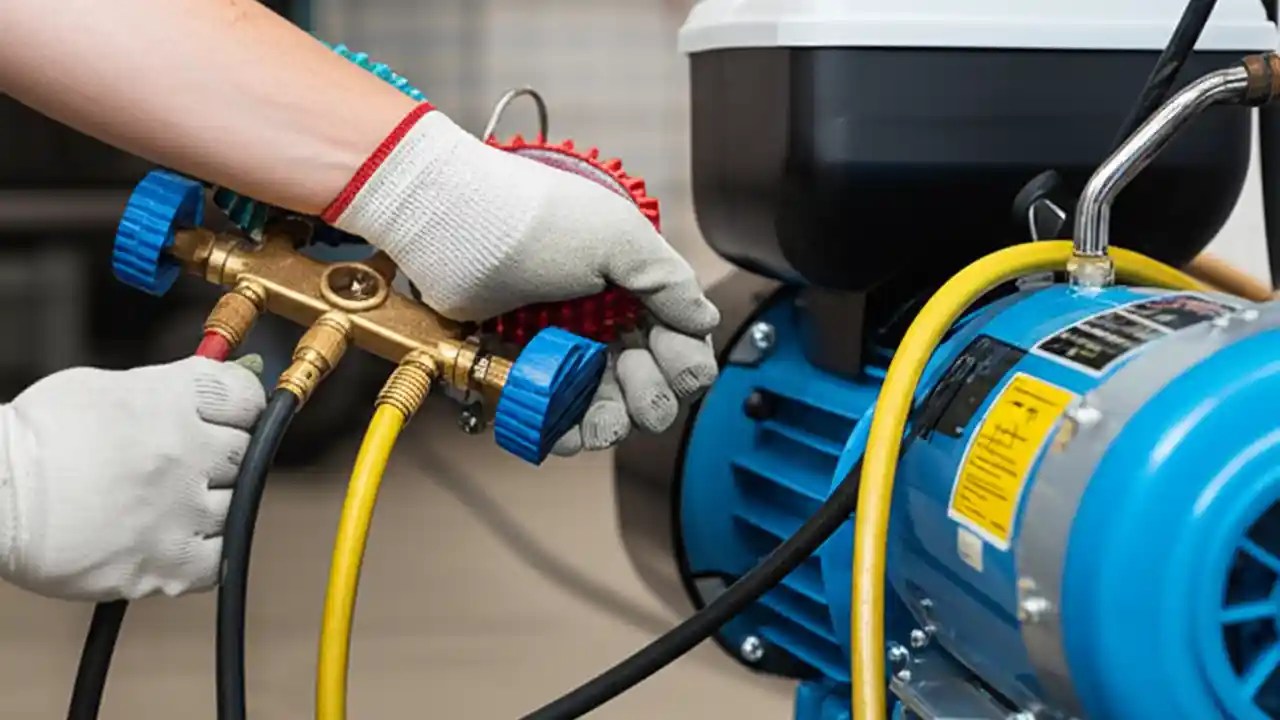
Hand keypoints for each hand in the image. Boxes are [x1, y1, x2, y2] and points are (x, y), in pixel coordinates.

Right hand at [0, 357, 265, 600]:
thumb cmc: (38, 437)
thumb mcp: (103, 386)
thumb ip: (165, 389)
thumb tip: (209, 389)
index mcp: (173, 399)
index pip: (248, 398)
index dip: (240, 410)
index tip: (228, 419)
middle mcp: (186, 452)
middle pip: (246, 454)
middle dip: (221, 457)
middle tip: (183, 465)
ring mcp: (179, 510)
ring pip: (236, 507)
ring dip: (209, 505)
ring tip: (162, 503)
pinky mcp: (165, 562)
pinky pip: (219, 561)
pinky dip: (205, 553)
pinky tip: (171, 539)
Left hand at [325, 106, 720, 449]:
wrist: (454, 224)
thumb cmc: (534, 219)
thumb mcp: (619, 236)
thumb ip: (670, 281)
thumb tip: (704, 320)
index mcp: (638, 288)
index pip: (684, 343)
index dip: (684, 358)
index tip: (664, 348)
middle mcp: (608, 322)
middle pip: (652, 385)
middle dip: (651, 395)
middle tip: (630, 375)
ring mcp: (568, 349)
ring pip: (608, 408)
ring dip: (613, 422)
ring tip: (602, 425)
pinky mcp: (528, 371)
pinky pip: (558, 414)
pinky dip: (567, 430)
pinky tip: (568, 433)